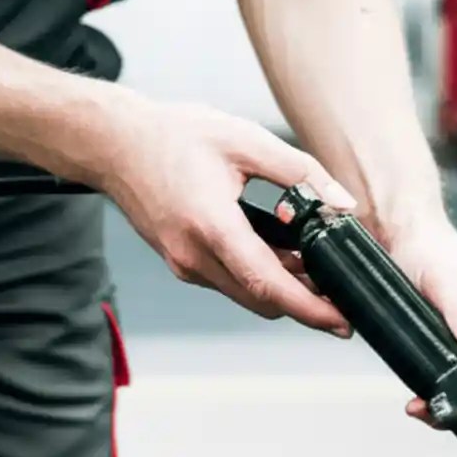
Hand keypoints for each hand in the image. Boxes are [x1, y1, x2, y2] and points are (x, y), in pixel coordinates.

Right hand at [100, 99, 355, 334]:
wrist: (114, 143)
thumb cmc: (173, 136)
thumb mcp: (246, 140)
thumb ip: (299, 172)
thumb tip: (341, 203)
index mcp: (212, 226)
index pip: (268, 284)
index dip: (309, 308)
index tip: (340, 321)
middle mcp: (194, 256)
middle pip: (261, 300)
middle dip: (305, 304)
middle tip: (340, 294)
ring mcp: (184, 263)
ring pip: (246, 293)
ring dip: (282, 287)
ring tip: (316, 265)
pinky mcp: (181, 262)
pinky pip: (229, 280)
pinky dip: (259, 275)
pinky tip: (283, 253)